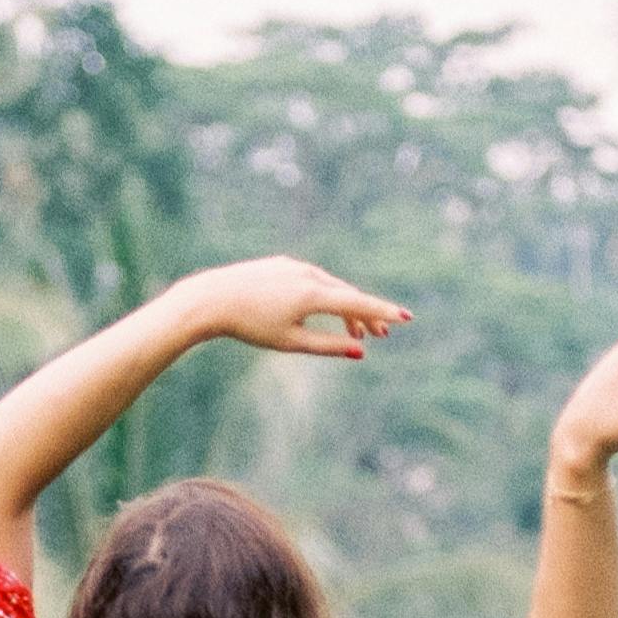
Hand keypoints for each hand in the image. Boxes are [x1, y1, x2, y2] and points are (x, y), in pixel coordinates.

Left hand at [183, 257, 410, 359]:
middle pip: (347, 295)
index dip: (383, 312)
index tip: (406, 318)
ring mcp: (294, 266)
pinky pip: (313, 280)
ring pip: (331, 287)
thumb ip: (328, 346)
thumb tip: (360, 352)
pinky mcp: (282, 265)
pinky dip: (326, 296)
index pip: (358, 303)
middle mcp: (308, 274)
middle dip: (367, 315)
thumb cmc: (250, 326)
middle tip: (382, 335)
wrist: (211, 299)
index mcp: (312, 294)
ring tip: (356, 331)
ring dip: (346, 307)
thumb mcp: (291, 342)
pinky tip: (327, 309)